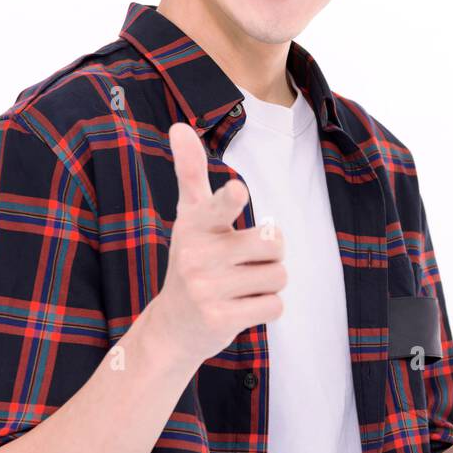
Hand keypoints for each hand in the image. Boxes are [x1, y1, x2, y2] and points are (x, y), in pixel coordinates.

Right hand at [146, 123, 287, 365]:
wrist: (172, 326)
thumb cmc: (192, 260)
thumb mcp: (189, 216)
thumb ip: (191, 172)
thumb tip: (178, 125)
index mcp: (195, 224)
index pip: (217, 206)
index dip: (231, 199)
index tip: (237, 190)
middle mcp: (197, 255)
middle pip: (275, 242)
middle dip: (272, 254)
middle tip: (243, 263)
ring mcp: (206, 289)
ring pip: (279, 276)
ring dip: (269, 283)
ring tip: (239, 287)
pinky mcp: (220, 319)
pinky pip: (275, 306)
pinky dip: (266, 308)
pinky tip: (240, 308)